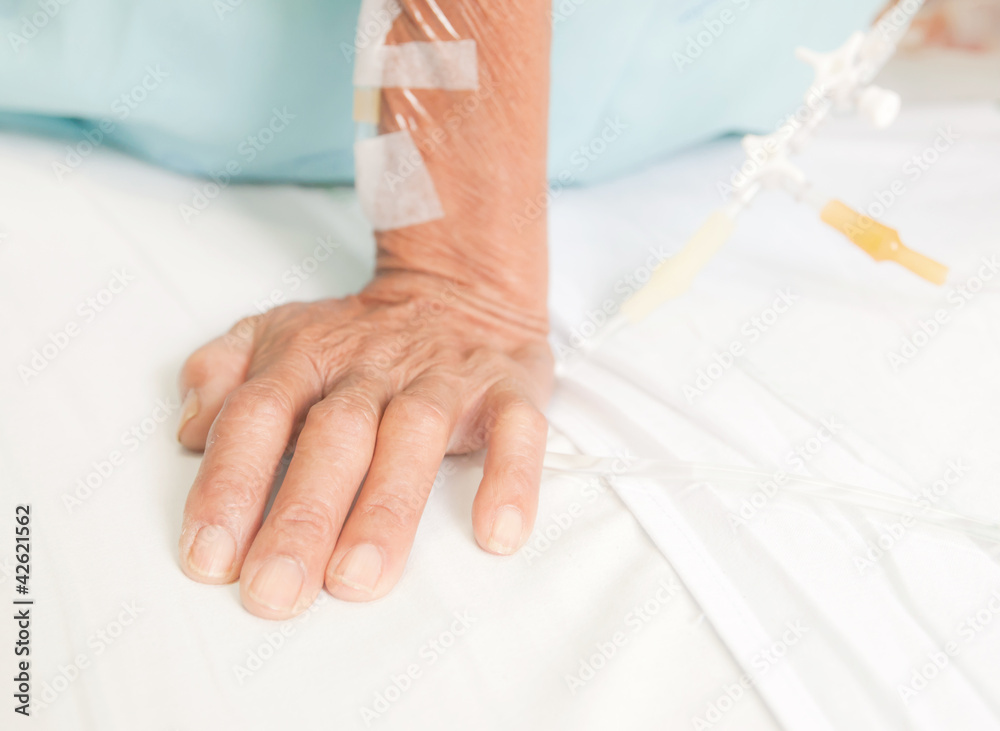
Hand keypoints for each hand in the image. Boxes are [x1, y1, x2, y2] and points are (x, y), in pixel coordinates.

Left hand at [176, 271, 552, 617]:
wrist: (459, 284)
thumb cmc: (360, 334)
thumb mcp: (277, 333)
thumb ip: (222, 373)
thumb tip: (189, 429)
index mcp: (307, 357)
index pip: (259, 415)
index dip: (231, 482)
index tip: (209, 557)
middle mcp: (372, 369)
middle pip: (334, 438)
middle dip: (303, 516)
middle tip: (276, 590)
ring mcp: (443, 378)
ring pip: (415, 437)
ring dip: (388, 508)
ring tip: (359, 578)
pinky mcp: (507, 389)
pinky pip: (516, 429)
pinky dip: (511, 476)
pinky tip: (497, 532)